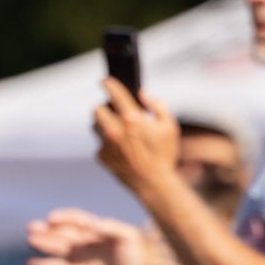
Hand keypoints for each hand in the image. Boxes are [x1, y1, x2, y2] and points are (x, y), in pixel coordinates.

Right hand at [27, 208, 171, 264]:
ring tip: (29, 239)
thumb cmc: (138, 259)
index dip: (63, 218)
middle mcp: (87, 242)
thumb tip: (89, 224)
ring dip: (43, 244)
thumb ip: (110, 227)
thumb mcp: (128, 237)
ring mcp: (82, 259)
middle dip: (47, 230)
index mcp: (98, 230)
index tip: (51, 218)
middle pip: (62, 233)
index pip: (76, 220)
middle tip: (31, 227)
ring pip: (58, 249)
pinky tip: (31, 263)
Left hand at [93, 79, 181, 197]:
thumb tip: (142, 95)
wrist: (154, 183)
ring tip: (119, 132)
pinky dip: (107, 144)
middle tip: (114, 112)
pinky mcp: (101, 156)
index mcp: (131, 119)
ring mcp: (106, 144)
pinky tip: (121, 150)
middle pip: (97, 109)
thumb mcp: (169, 127)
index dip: (108, 84)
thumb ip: (157, 106)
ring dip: (104, 125)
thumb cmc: (164, 154)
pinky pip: (100, 144)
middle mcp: (115, 130)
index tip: (105, 81)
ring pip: (95, 126)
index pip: (113, 93)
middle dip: (104, 108)